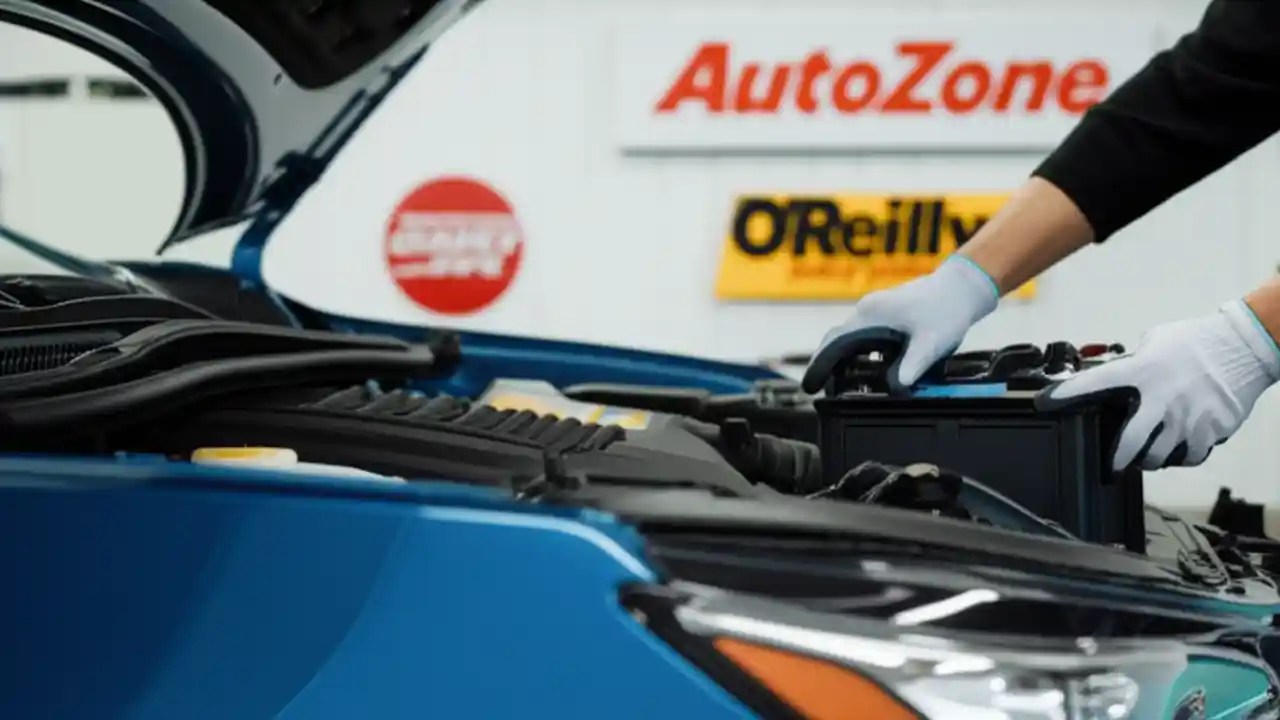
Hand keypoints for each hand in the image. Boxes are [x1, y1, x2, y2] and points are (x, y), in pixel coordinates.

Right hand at [802, 256, 999, 392]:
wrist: (963, 286)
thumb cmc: (947, 309)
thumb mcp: (931, 342)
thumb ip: (913, 365)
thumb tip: (898, 388)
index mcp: (871, 315)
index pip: (833, 342)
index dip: (820, 365)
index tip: (810, 386)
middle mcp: (868, 310)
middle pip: (836, 339)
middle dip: (826, 363)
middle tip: (820, 388)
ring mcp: (876, 310)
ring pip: (849, 337)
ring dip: (842, 358)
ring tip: (839, 383)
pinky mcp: (886, 313)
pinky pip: (862, 335)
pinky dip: (857, 352)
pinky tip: (866, 368)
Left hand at [1039, 300, 1279, 471]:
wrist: (1245, 346)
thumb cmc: (1197, 342)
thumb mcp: (1154, 343)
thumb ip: (1132, 364)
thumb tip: (1114, 373)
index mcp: (1141, 372)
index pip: (1094, 384)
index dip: (1065, 394)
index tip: (1045, 402)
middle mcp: (1161, 399)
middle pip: (1128, 445)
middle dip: (1114, 461)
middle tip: (1109, 466)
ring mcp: (1186, 419)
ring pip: (1157, 457)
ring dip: (1149, 459)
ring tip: (1148, 452)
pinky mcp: (1209, 432)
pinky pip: (1188, 457)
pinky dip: (1180, 456)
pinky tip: (1178, 446)